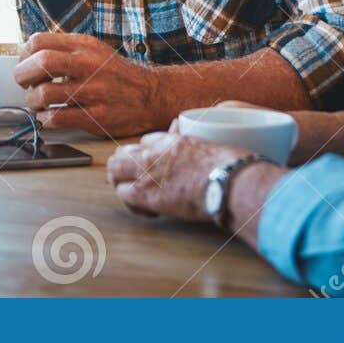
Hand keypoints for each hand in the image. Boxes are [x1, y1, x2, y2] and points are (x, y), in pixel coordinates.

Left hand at [14, 32, 168, 136]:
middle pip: (41, 62)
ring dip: (32, 101)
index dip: (24, 55)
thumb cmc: (116, 75)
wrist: (152, 95)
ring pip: (45, 93)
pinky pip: (58, 117)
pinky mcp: (97, 116)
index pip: (40, 41)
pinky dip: (45, 118)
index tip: (25, 65)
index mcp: (85, 46)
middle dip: (22, 75)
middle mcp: (89, 65)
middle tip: (24, 84)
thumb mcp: (94, 51)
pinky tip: (48, 117)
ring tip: (37, 103)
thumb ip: (66, 49)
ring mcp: (94, 91)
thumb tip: (28, 54)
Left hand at [106, 132, 246, 222]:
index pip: (147, 142)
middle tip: (135, 183)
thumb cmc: (228, 166)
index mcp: (172, 139)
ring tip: (138, 198)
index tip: (155, 169)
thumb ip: (191, 141)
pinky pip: (124, 195)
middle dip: (124, 167)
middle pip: (122, 153)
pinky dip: (133, 204)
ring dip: (124, 184)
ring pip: (115, 171)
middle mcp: (155, 152)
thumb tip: (180, 131)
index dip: (148, 156)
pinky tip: (149, 211)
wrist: (227, 180)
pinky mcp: (146, 193)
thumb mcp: (210, 146)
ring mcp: (147, 171)